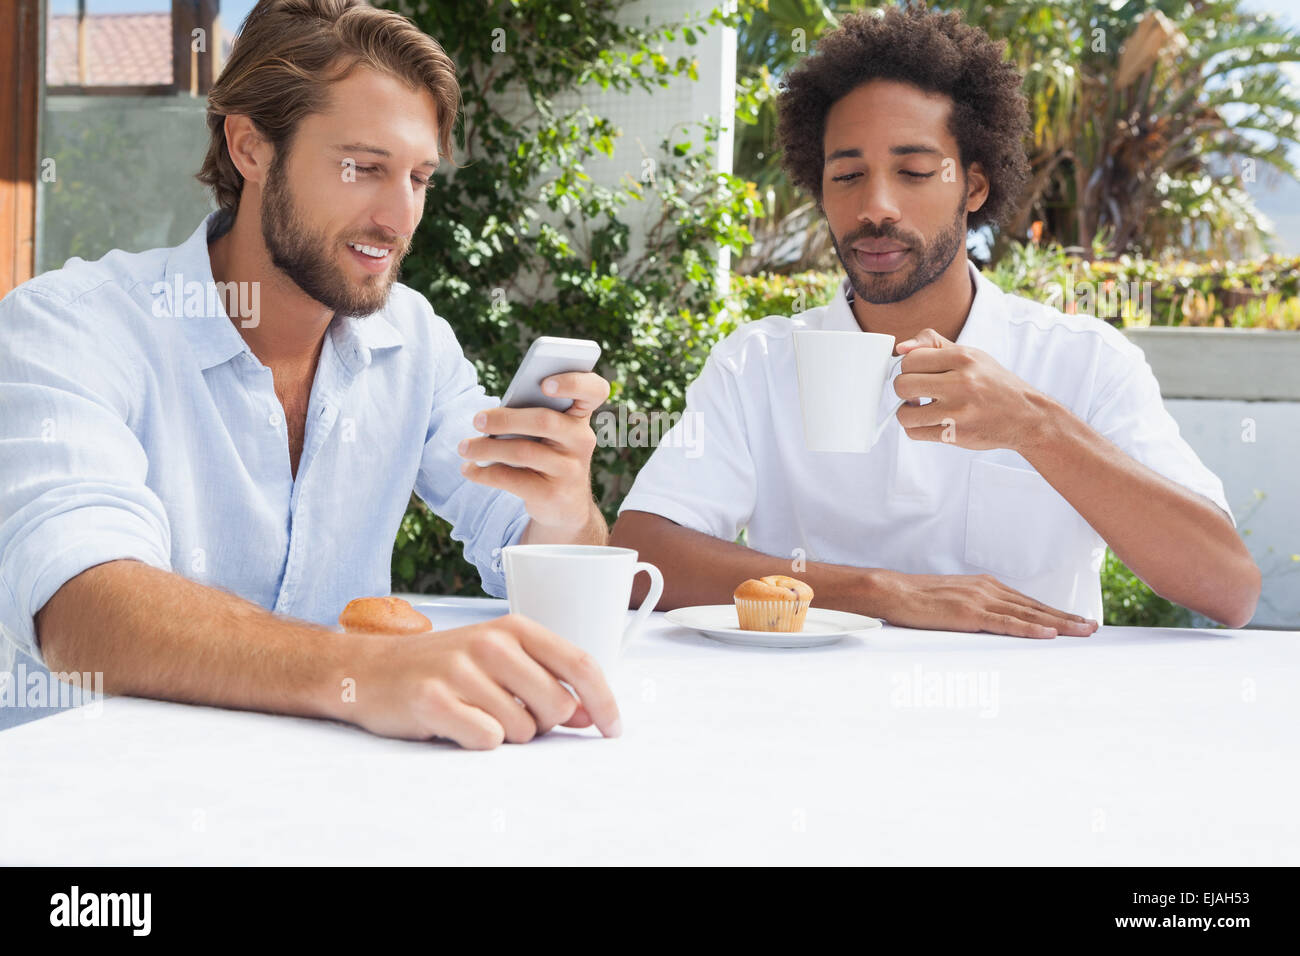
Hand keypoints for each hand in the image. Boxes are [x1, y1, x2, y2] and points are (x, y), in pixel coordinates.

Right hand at [339, 613, 620, 748]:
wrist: (370, 671)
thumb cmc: (443, 667)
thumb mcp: (497, 659)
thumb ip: (545, 679)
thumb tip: (587, 714)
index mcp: (514, 627)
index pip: (579, 663)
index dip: (604, 700)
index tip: (613, 728)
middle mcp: (490, 643)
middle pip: (557, 705)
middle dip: (543, 723)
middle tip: (511, 715)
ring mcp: (461, 670)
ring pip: (522, 729)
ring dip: (506, 734)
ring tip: (475, 714)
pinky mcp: (434, 699)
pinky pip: (487, 740)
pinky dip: (477, 742)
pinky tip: (455, 724)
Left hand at [457, 371, 609, 533]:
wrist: (565, 506)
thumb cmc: (548, 455)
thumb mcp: (547, 433)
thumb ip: (530, 415)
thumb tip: (490, 416)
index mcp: (580, 416)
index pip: (594, 390)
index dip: (573, 382)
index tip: (545, 384)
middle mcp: (582, 440)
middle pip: (545, 421)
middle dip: (505, 419)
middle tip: (477, 419)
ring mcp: (570, 469)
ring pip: (524, 452)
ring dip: (487, 448)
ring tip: (464, 447)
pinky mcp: (552, 494)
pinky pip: (512, 479)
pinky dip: (485, 474)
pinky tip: (470, 470)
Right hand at [874, 569, 1098, 638]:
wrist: (893, 591)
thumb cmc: (918, 599)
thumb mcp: (953, 599)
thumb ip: (975, 607)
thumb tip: (990, 621)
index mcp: (985, 586)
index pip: (1028, 601)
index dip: (1055, 612)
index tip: (1078, 620)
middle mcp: (988, 589)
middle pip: (1035, 606)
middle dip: (1067, 617)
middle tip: (1093, 628)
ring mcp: (980, 600)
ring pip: (1028, 614)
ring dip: (1060, 624)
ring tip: (1084, 631)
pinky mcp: (970, 614)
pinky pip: (1006, 623)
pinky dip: (1030, 629)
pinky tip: (1049, 635)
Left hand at [893, 329, 1050, 451]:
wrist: (1026, 415)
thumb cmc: (994, 383)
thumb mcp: (970, 354)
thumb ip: (934, 345)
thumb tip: (901, 348)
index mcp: (963, 358)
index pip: (910, 359)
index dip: (908, 368)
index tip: (917, 374)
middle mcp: (961, 383)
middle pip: (902, 385)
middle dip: (904, 390)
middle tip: (916, 393)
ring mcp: (958, 411)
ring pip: (905, 414)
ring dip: (908, 412)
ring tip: (920, 409)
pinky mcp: (956, 434)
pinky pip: (915, 433)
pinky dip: (916, 428)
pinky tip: (929, 422)